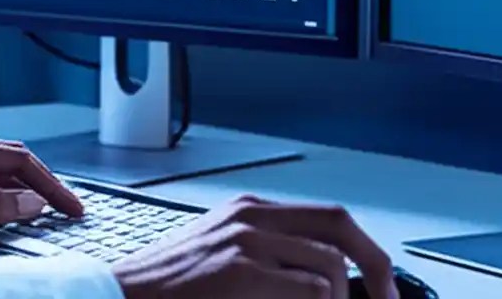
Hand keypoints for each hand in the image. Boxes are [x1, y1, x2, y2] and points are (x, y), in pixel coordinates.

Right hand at [114, 195, 397, 298]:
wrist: (119, 295)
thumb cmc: (169, 288)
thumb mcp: (223, 255)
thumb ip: (270, 257)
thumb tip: (326, 279)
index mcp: (251, 210)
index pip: (329, 217)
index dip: (365, 249)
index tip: (381, 282)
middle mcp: (252, 216)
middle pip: (340, 226)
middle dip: (375, 266)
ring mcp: (245, 239)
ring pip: (328, 265)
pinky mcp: (238, 270)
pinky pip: (307, 288)